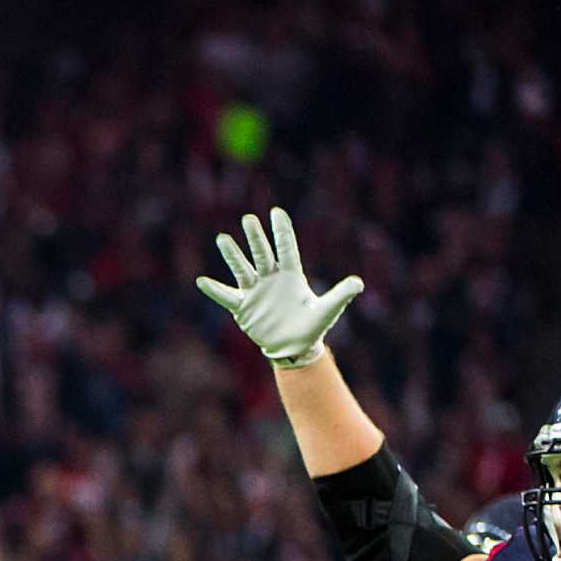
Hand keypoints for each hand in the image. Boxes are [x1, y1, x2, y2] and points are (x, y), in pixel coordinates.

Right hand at [196, 207, 362, 368]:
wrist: (294, 348)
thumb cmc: (312, 327)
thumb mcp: (328, 310)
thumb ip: (341, 294)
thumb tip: (359, 283)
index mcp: (292, 275)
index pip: (286, 248)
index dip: (282, 231)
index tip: (276, 213)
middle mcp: (271, 279)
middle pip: (262, 254)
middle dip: (256, 238)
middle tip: (249, 220)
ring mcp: (256, 292)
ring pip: (243, 269)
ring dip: (233, 255)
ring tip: (223, 239)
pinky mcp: (244, 308)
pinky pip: (227, 296)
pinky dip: (215, 290)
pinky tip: (202, 281)